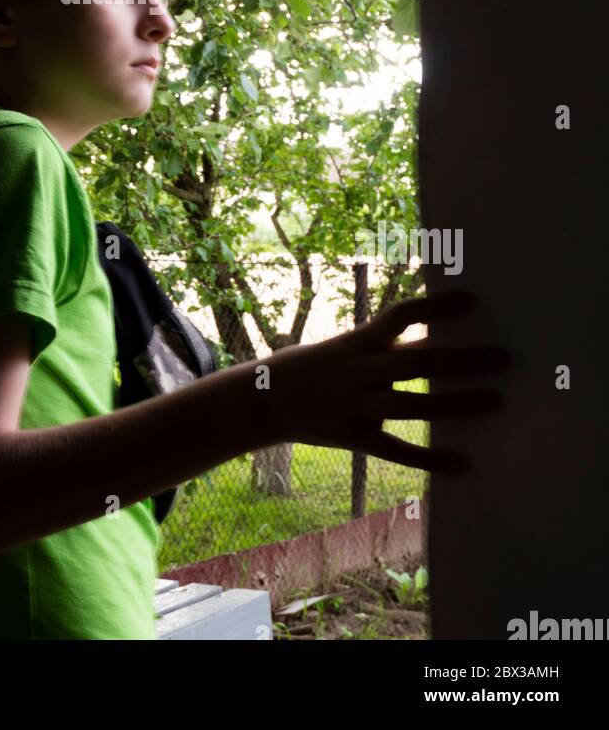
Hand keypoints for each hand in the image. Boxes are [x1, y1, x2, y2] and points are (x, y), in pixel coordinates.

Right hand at [264, 290, 511, 472]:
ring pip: (415, 406)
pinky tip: (463, 463)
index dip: (436, 307)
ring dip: (457, 404)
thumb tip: (432, 344)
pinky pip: (398, 450)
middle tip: (503, 357)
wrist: (261, 400)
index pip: (401, 316)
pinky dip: (432, 460)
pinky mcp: (355, 438)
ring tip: (495, 399)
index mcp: (357, 342)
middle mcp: (360, 371)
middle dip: (463, 360)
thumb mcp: (342, 348)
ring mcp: (358, 406)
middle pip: (419, 363)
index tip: (471, 301)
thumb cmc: (308, 368)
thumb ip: (383, 348)